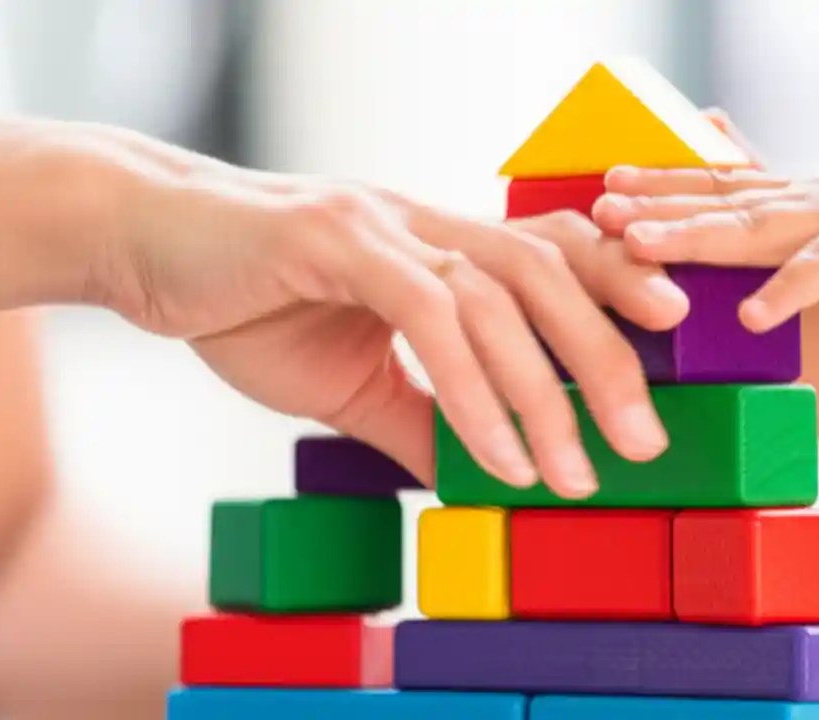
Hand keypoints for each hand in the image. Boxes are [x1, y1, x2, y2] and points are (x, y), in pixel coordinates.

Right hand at [26, 121, 683, 498]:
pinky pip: (431, 318)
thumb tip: (468, 478)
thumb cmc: (248, 305)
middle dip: (610, 357)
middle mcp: (430, 222)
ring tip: (578, 474)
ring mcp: (389, 225)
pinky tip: (497, 457)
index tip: (674, 339)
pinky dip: (472, 394)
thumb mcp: (353, 380)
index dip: (620, 283)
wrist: (144, 250)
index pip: (553, 252)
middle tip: (647, 442)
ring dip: (547, 393)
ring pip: (501, 298)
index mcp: (443, 242)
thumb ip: (419, 419)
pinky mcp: (340, 241)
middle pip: (552, 273)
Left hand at [591, 157, 818, 331]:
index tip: (606, 185)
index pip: (717, 182)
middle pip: (720, 199)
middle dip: (658, 204)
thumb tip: (731, 148)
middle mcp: (806, 199)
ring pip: (757, 227)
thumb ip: (779, 183)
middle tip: (600, 209)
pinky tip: (751, 317)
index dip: (662, 182)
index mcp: (796, 194)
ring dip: (697, 235)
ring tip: (643, 246)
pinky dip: (789, 292)